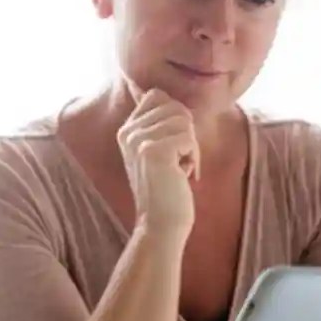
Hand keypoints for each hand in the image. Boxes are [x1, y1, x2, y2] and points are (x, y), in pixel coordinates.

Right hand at [117, 87, 200, 237]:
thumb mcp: (159, 153)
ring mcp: (138, 140)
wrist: (161, 225)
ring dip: (191, 146)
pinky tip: (184, 175)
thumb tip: (179, 103)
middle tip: (182, 158)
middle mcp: (128, 132)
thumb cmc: (167, 190)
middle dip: (187, 132)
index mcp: (126, 130)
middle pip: (174, 106)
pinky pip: (189, 137)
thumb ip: (162, 127)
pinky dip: (194, 157)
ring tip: (181, 167)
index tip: (176, 144)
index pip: (157, 95)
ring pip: (184, 120)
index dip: (176, 115)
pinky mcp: (153, 151)